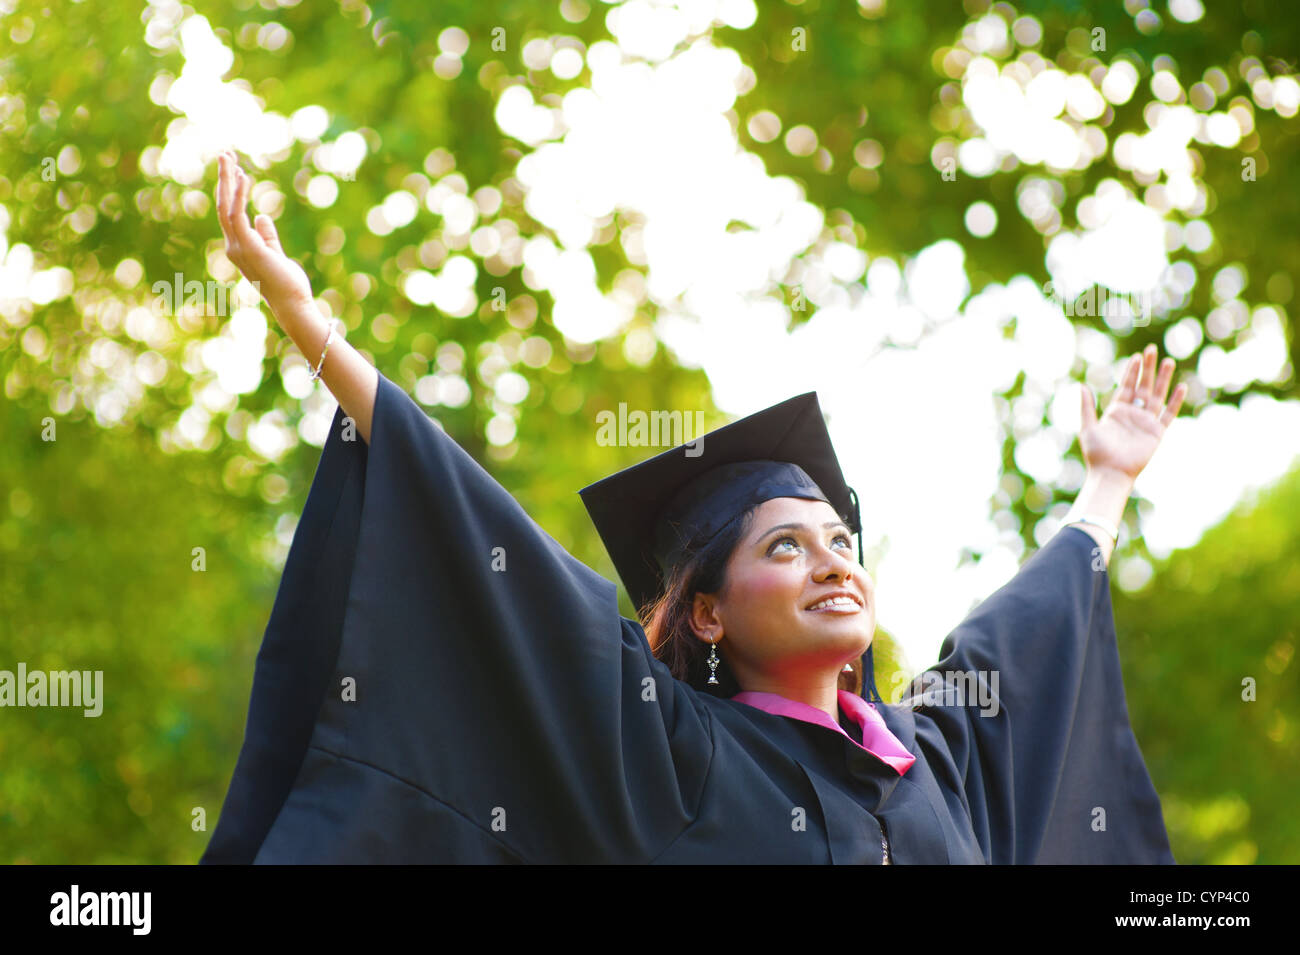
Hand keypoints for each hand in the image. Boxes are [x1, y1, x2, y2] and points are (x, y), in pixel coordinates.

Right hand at [215, 150, 314, 319]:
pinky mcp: (248, 246)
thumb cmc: (287, 283)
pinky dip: (238, 195)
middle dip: (224, 178)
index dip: (230, 189)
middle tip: (225, 153)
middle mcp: (233, 246)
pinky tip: (244, 178)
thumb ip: (267, 235)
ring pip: (225, 207)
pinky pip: (237, 215)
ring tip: (229, 157)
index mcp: (238, 247)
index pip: (229, 213)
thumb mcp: (276, 253)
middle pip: (222, 205)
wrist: (294, 304)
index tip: (237, 169)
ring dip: (227, 181)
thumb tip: (261, 216)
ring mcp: (238, 247)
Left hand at [1078, 344, 1187, 481]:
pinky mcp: (1157, 433)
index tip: (1136, 356)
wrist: (1110, 474)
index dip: (1131, 372)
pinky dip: (1175, 401)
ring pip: (1157, 396)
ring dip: (1163, 379)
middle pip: (1142, 387)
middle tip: (1152, 350)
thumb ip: (1086, 407)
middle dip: (1147, 369)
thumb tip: (1081, 386)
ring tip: (1168, 361)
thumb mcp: (1088, 427)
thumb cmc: (1097, 454)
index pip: (1126, 386)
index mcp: (1116, 411)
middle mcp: (1132, 414)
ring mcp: (1146, 422)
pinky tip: (1181, 387)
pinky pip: (1168, 414)